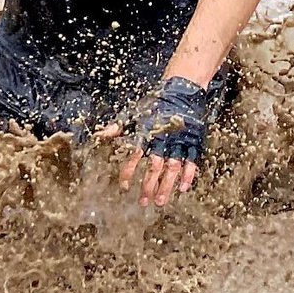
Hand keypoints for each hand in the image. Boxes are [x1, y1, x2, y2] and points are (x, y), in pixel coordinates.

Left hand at [117, 76, 211, 207]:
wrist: (183, 90)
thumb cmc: (156, 104)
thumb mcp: (134, 113)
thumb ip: (118, 127)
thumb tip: (100, 135)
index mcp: (146, 132)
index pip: (135, 156)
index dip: (129, 171)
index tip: (124, 187)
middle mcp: (163, 139)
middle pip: (155, 166)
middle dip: (148, 185)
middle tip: (143, 202)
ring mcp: (179, 141)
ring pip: (172, 167)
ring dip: (166, 186)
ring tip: (160, 202)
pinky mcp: (193, 141)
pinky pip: (192, 161)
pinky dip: (188, 175)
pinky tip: (183, 189)